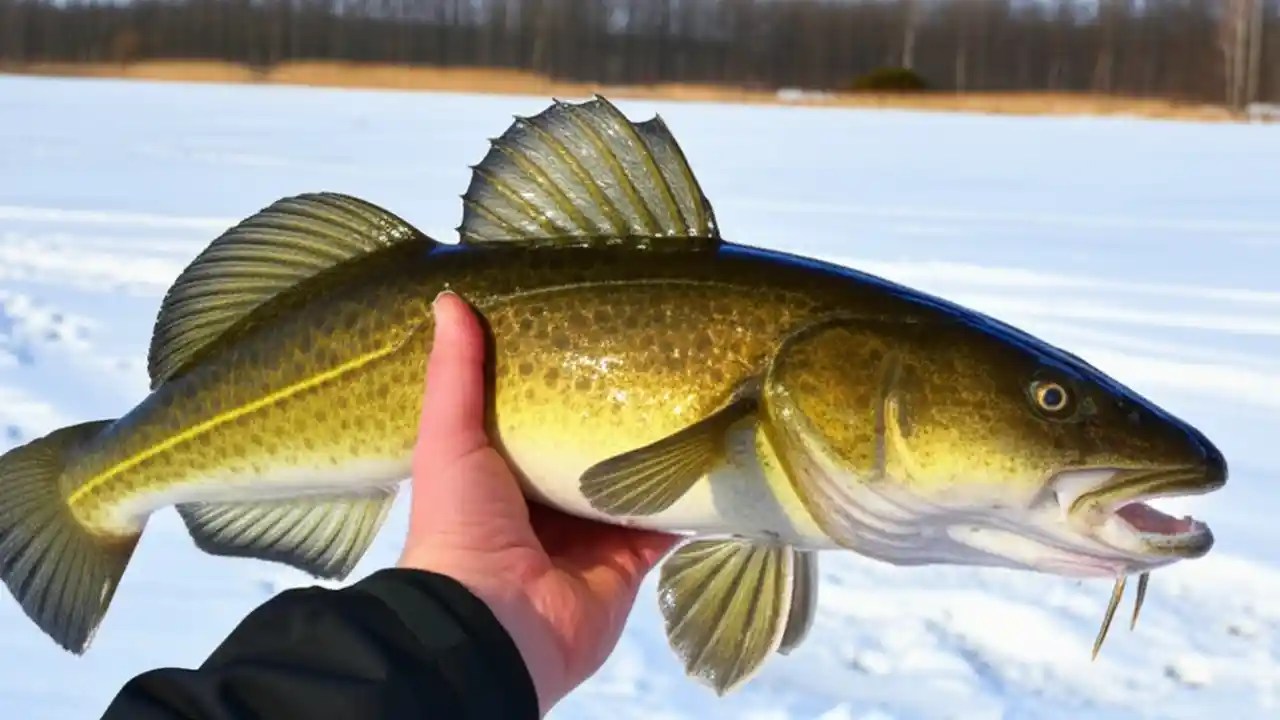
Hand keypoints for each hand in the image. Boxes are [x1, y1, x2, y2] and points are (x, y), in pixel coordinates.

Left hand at [398, 291, 677, 715]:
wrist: (491, 624)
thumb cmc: (460, 525)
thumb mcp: (448, 438)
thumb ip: (454, 373)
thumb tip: (451, 297)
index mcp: (500, 473)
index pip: (535, 419)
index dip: (557, 384)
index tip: (587, 339)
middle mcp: (545, 505)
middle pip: (588, 450)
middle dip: (614, 415)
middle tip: (652, 360)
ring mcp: (588, 536)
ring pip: (632, 483)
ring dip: (658, 451)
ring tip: (694, 394)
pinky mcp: (627, 562)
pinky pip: (666, 524)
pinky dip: (689, 498)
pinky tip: (716, 456)